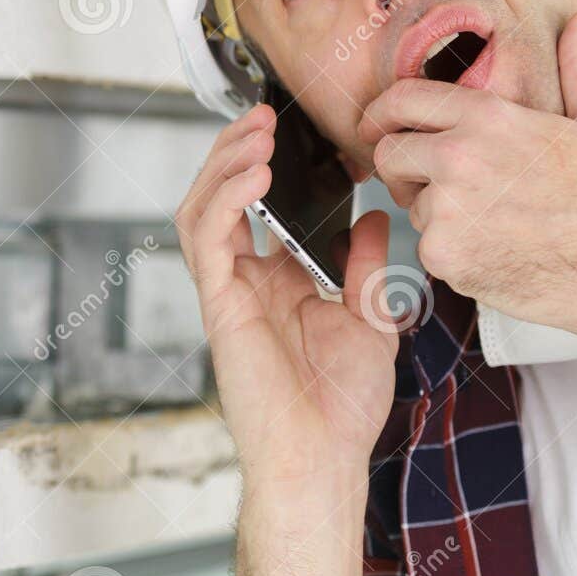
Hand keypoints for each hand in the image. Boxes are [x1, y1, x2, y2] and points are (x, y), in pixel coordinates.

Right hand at [175, 104, 396, 483]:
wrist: (325, 459)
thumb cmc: (343, 406)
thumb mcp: (372, 320)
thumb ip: (366, 267)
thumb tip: (373, 217)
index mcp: (279, 284)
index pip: (259, 210)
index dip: (266, 166)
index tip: (293, 131)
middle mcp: (247, 284)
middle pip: (221, 198)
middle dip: (237, 151)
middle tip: (264, 116)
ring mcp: (229, 294)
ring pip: (203, 209)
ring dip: (225, 164)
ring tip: (256, 133)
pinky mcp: (221, 306)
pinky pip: (209, 240)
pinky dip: (227, 199)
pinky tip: (256, 173)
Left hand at [360, 10, 576, 339]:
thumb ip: (576, 69)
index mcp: (488, 116)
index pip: (401, 99)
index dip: (382, 114)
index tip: (378, 128)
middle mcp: (459, 154)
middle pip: (387, 154)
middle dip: (402, 170)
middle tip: (433, 186)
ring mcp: (447, 205)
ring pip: (410, 206)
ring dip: (436, 216)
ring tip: (491, 223)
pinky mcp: (444, 251)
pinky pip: (427, 248)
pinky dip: (453, 254)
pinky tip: (494, 251)